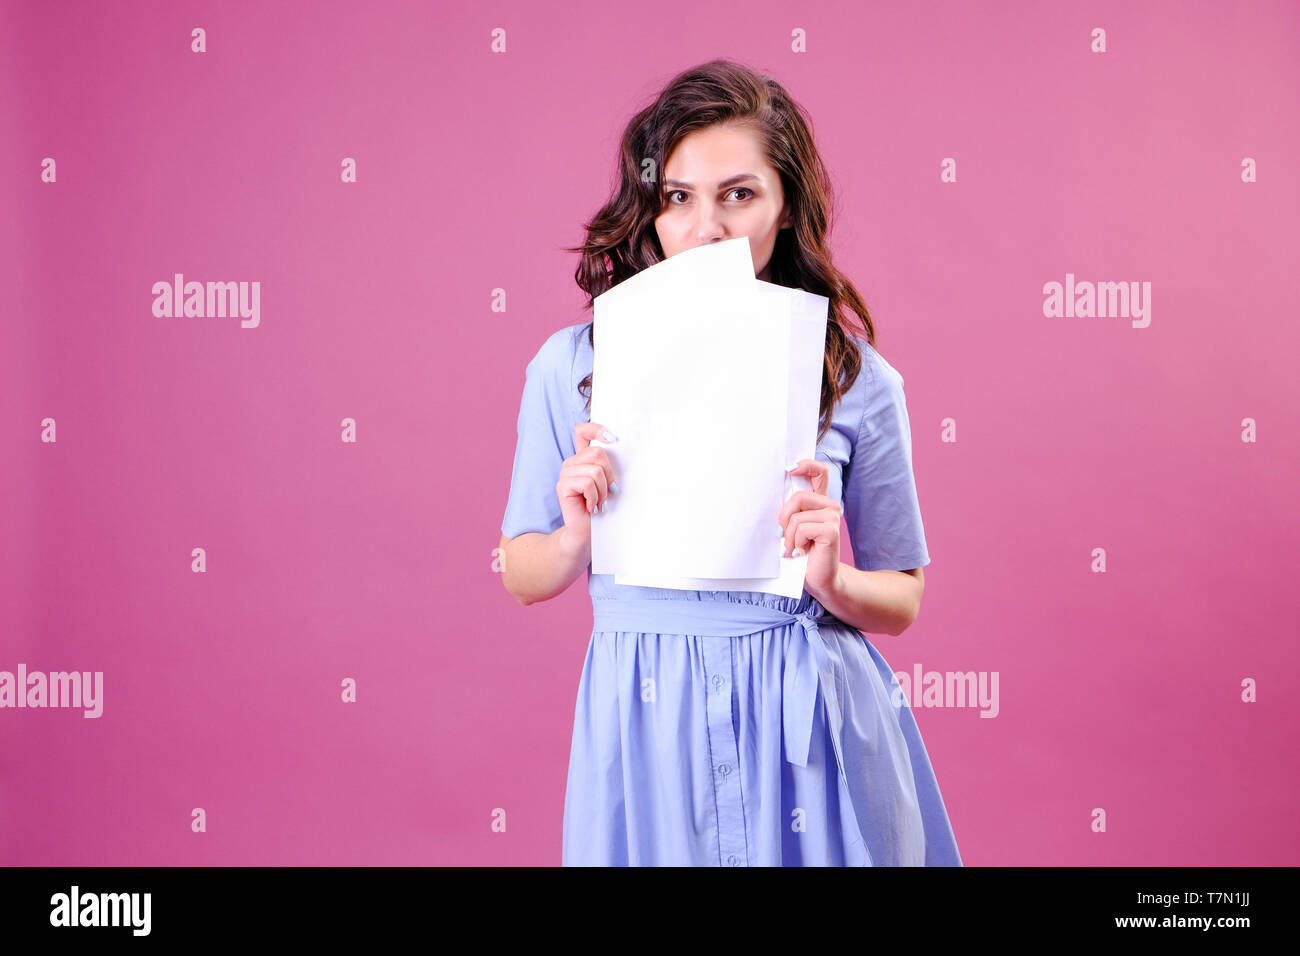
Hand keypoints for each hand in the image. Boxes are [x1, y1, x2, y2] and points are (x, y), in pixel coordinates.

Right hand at [555, 422, 618, 550]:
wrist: (589, 533)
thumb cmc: (602, 508)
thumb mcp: (610, 483)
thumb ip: (611, 465)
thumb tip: (621, 448)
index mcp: (583, 458)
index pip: (583, 431)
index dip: (596, 429)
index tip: (613, 438)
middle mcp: (572, 462)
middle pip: (598, 452)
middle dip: (609, 475)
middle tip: (607, 492)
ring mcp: (565, 473)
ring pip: (595, 470)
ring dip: (603, 490)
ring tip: (598, 501)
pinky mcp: (562, 485)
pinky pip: (587, 482)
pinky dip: (594, 496)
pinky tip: (591, 506)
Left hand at [778, 458, 841, 599]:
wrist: (818, 578)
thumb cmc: (802, 552)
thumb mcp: (793, 527)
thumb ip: (791, 510)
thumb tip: (770, 492)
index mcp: (820, 502)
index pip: (820, 472)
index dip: (807, 465)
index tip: (791, 469)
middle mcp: (830, 506)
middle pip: (798, 496)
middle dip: (784, 518)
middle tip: (786, 536)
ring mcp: (833, 517)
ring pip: (797, 516)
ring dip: (789, 535)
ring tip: (796, 546)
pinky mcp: (832, 531)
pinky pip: (801, 529)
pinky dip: (795, 542)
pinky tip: (802, 552)